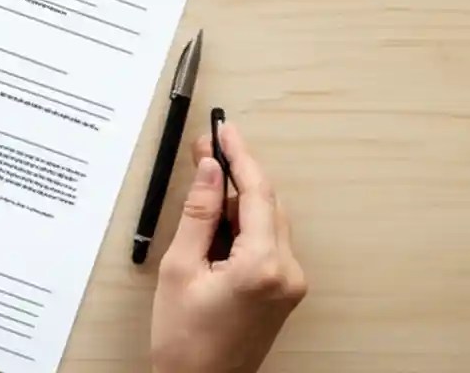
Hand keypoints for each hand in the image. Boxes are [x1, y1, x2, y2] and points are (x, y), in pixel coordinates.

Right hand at [150, 121, 306, 372]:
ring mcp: (290, 282)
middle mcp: (287, 272)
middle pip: (266, 203)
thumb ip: (196, 214)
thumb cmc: (184, 340)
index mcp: (262, 265)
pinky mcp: (284, 289)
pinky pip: (268, 240)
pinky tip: (217, 215)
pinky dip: (244, 222)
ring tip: (205, 178)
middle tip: (206, 148)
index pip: (256, 193)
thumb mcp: (179, 268)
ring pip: (268, 220)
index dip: (239, 155)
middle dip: (236, 173)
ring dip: (238, 198)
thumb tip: (208, 170)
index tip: (223, 129)